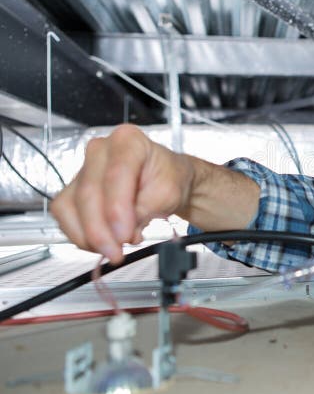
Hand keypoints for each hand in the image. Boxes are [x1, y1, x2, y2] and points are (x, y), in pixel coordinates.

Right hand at [51, 124, 194, 263]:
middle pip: (88, 194)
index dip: (117, 210)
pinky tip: (102, 242)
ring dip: (89, 236)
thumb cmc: (168, 179)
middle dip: (101, 231)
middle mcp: (100, 151)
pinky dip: (81, 235)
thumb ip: (147, 209)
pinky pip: (64, 216)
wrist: (165, 181)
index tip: (124, 236)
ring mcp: (83, 169)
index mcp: (128, 141)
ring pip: (70, 207)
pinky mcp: (73, 190)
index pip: (115, 176)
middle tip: (117, 252)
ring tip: (115, 247)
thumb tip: (123, 232)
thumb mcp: (170, 192)